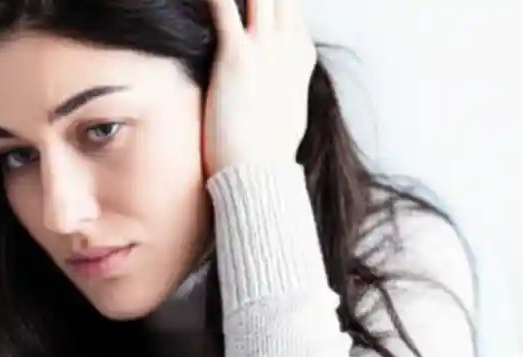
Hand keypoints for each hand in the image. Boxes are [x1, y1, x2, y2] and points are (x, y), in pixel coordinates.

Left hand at [203, 0, 317, 176]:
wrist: (258, 174)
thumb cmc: (266, 155)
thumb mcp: (287, 119)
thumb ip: (283, 95)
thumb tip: (275, 102)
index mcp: (299, 64)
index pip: (292, 16)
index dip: (277, 5)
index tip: (263, 4)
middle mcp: (286, 50)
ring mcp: (265, 50)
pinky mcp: (237, 57)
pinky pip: (223, 8)